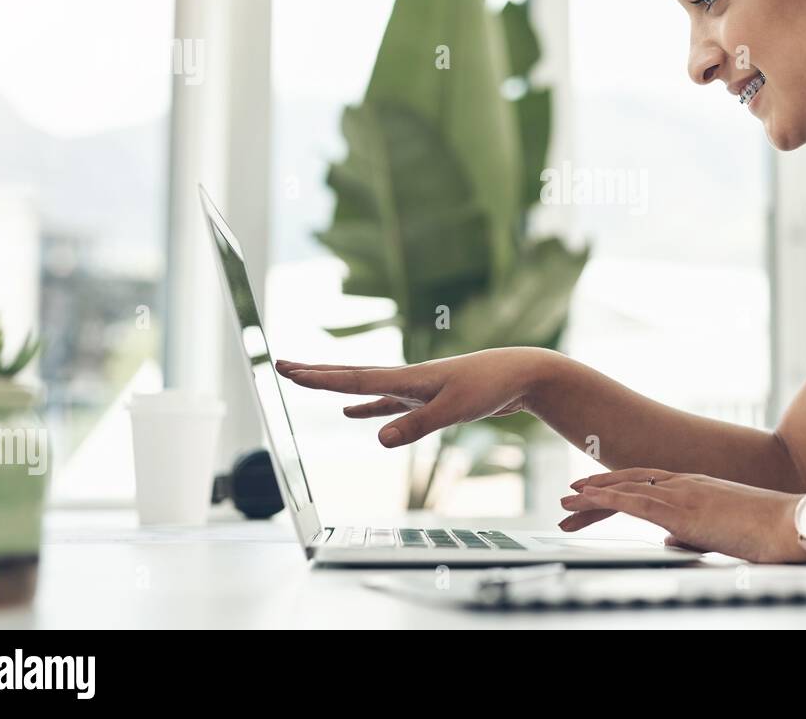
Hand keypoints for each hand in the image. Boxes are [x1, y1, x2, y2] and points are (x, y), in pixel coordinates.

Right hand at [276, 347, 559, 447]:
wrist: (523, 374)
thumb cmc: (492, 386)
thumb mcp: (455, 408)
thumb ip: (416, 425)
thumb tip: (376, 439)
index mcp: (407, 378)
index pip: (352, 379)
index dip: (317, 378)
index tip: (284, 369)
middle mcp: (406, 379)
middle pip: (351, 376)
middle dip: (316, 373)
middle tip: (282, 366)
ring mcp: (417, 388)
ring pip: (366, 389)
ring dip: (337, 387)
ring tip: (309, 382)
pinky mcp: (430, 399)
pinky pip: (389, 404)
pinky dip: (369, 409)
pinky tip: (355, 416)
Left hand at [559, 468, 805, 563]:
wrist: (791, 524)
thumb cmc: (767, 532)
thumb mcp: (722, 533)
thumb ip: (692, 534)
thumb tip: (668, 541)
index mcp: (696, 486)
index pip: (648, 483)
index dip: (619, 486)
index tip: (595, 489)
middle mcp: (686, 482)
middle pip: (631, 482)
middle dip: (598, 487)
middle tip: (569, 494)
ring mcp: (683, 492)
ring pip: (627, 487)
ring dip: (593, 491)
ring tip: (566, 497)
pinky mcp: (682, 509)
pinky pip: (635, 500)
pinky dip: (607, 496)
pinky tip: (587, 496)